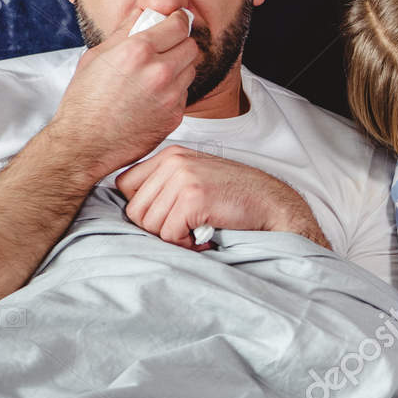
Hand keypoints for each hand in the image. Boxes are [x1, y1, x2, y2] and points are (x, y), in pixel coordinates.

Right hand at [49, 9, 198, 182]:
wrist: (85, 144)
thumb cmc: (84, 102)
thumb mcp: (96, 57)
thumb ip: (124, 32)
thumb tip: (142, 14)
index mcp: (138, 51)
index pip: (179, 24)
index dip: (179, 21)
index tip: (176, 22)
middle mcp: (160, 71)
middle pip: (192, 46)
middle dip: (180, 44)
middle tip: (166, 48)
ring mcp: (171, 94)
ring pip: (191, 69)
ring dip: (179, 68)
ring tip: (154, 75)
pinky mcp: (176, 114)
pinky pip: (184, 93)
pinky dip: (174, 91)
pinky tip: (153, 96)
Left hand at [115, 146, 329, 249]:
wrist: (273, 205)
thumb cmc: (236, 197)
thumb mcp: (195, 177)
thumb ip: (164, 183)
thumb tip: (130, 208)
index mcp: (171, 154)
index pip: (125, 185)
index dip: (143, 207)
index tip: (167, 215)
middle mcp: (174, 161)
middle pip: (134, 209)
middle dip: (157, 227)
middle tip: (185, 228)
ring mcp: (183, 178)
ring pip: (149, 224)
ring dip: (172, 236)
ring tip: (195, 231)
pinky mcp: (194, 198)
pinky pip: (168, 234)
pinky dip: (185, 243)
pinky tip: (202, 236)